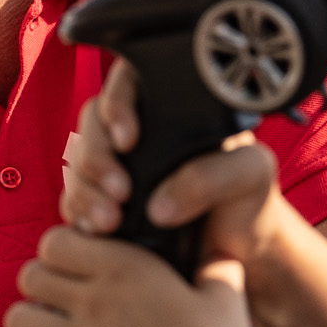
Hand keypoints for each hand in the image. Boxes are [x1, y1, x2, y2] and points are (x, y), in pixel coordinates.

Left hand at [6, 226, 265, 326]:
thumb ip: (217, 269)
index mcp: (124, 268)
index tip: (78, 262)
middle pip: (29, 275)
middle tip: (60, 298)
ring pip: (18, 322)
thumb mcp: (225, 299)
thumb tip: (222, 254)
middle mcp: (93, 300)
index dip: (60, 248)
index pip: (56, 240)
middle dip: (38, 284)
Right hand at [60, 61, 315, 326]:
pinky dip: (79, 212)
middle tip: (120, 193)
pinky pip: (74, 195)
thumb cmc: (250, 198)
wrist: (238, 246)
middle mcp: (140, 128)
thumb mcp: (251, 176)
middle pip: (93, 122)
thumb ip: (213, 176)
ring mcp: (118, 162)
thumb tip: (160, 203)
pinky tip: (96, 231)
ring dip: (84, 191)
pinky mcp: (105, 196)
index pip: (129, 80)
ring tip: (108, 223)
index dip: (117, 104)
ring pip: (78, 161)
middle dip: (96, 158)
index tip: (128, 140)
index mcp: (173, 105)